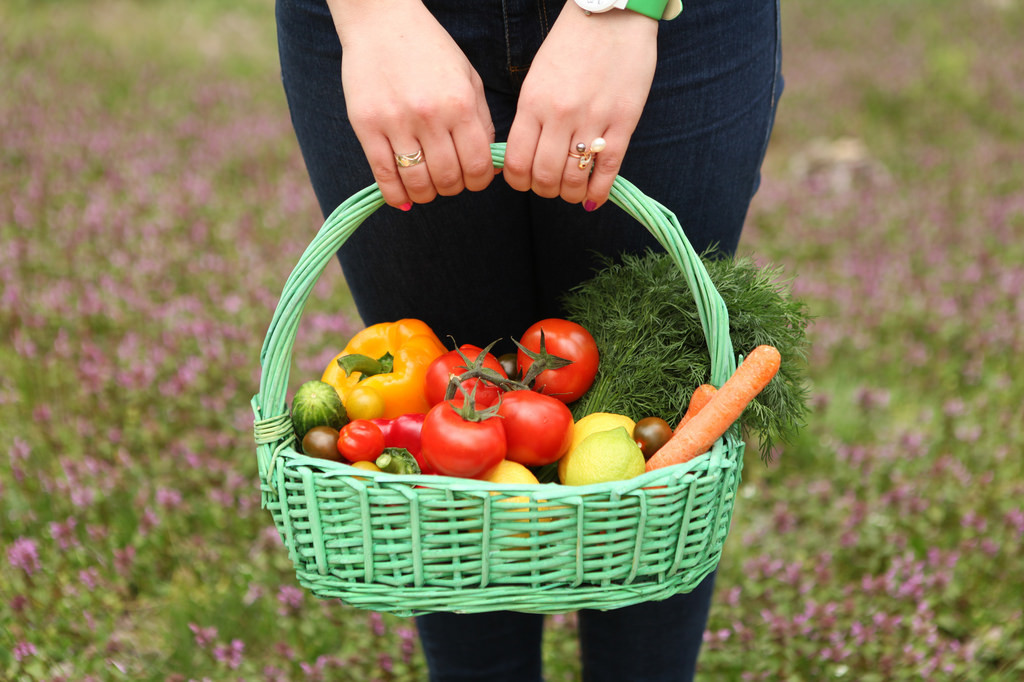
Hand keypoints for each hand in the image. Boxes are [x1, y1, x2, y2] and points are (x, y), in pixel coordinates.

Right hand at [329, 0, 496, 208]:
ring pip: (418, 183)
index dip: (480, 181)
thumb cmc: (430, 50)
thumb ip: (481, 122)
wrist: (381, 21)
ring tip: (427, 188)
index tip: (474, 179)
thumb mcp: (468, 79)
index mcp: (460, 104)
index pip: (478, 165)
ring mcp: (396, 122)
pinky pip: (383, 176)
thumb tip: (489, 165)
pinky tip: (403, 198)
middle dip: (454, 188)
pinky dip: (396, 196)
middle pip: (449, 178)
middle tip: (449, 181)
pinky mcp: (366, 126)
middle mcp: (430, 115)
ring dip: (427, 194)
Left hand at [503, 8, 657, 208]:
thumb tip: (522, 157)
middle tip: (550, 186)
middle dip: (544, 190)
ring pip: (574, 179)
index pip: (516, 162)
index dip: (518, 181)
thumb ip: (530, 117)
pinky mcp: (624, 121)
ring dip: (570, 194)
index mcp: (533, 102)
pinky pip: (609, 170)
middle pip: (543, 176)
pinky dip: (599, 191)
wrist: (612, 13)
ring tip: (572, 190)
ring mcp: (594, 119)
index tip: (525, 180)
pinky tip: (594, 197)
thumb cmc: (571, 45)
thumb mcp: (537, 78)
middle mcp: (560, 114)